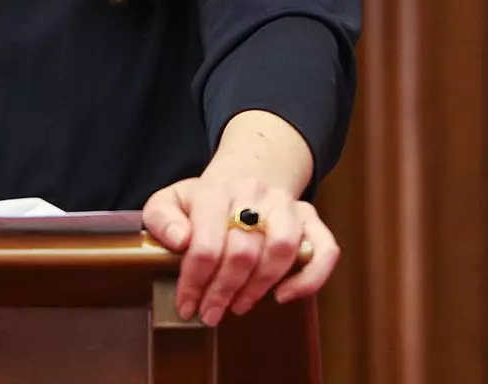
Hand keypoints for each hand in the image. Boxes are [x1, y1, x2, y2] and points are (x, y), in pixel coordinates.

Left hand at [143, 173, 339, 324]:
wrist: (244, 174)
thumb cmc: (203, 199)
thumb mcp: (170, 200)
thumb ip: (162, 218)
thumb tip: (181, 241)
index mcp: (215, 189)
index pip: (206, 242)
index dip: (195, 281)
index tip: (187, 304)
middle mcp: (255, 194)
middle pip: (243, 252)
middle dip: (222, 291)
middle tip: (209, 313)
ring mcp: (287, 205)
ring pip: (281, 251)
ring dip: (257, 288)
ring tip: (237, 306)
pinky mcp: (311, 218)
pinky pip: (325, 249)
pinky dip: (309, 278)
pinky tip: (283, 296)